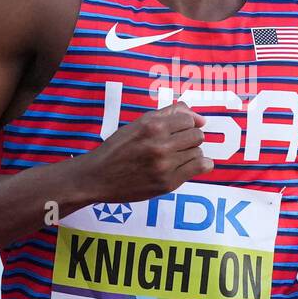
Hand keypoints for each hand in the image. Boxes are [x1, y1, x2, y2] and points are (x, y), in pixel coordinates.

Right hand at [75, 101, 212, 202]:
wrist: (98, 177)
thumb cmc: (117, 149)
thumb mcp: (138, 124)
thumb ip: (168, 115)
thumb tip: (199, 118)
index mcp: (152, 126)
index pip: (189, 120)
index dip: (185, 125)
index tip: (179, 131)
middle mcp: (160, 144)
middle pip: (197, 136)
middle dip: (190, 138)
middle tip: (177, 144)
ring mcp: (164, 166)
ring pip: (198, 152)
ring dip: (191, 153)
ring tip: (176, 156)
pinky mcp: (167, 183)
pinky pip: (198, 168)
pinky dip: (200, 165)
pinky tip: (190, 164)